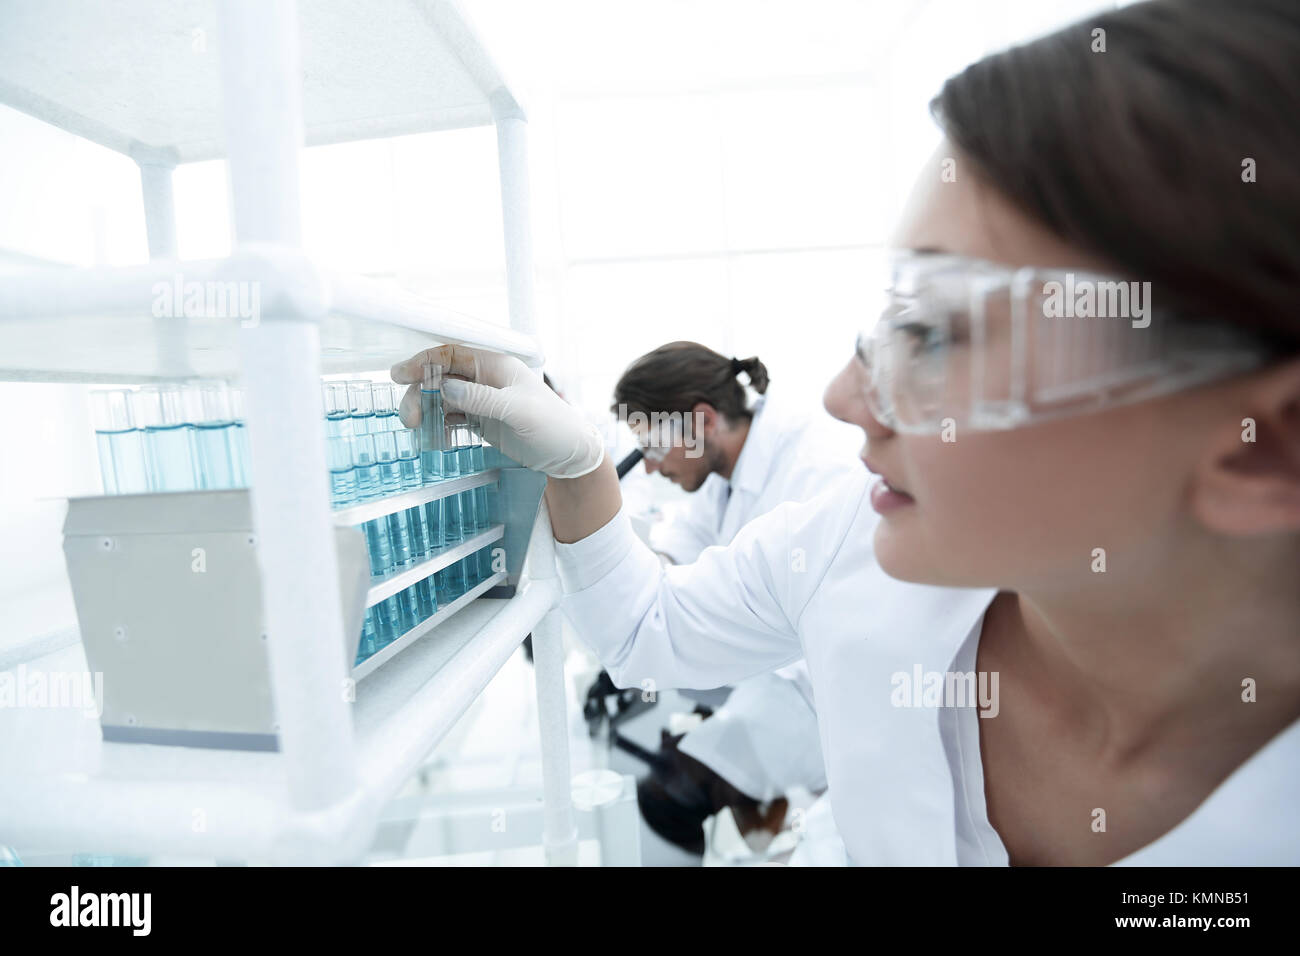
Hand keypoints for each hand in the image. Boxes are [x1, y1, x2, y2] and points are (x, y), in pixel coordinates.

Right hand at [391, 345, 605, 478]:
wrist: (570, 455)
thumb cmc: (553, 426)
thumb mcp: (519, 411)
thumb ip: (482, 399)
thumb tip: (446, 388)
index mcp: (495, 366)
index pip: (451, 355)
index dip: (423, 362)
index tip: (399, 375)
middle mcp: (485, 379)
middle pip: (440, 378)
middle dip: (421, 395)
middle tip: (410, 419)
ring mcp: (482, 399)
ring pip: (442, 400)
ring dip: (426, 413)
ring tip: (420, 433)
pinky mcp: (482, 420)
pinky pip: (451, 419)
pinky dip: (439, 428)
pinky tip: (436, 442)